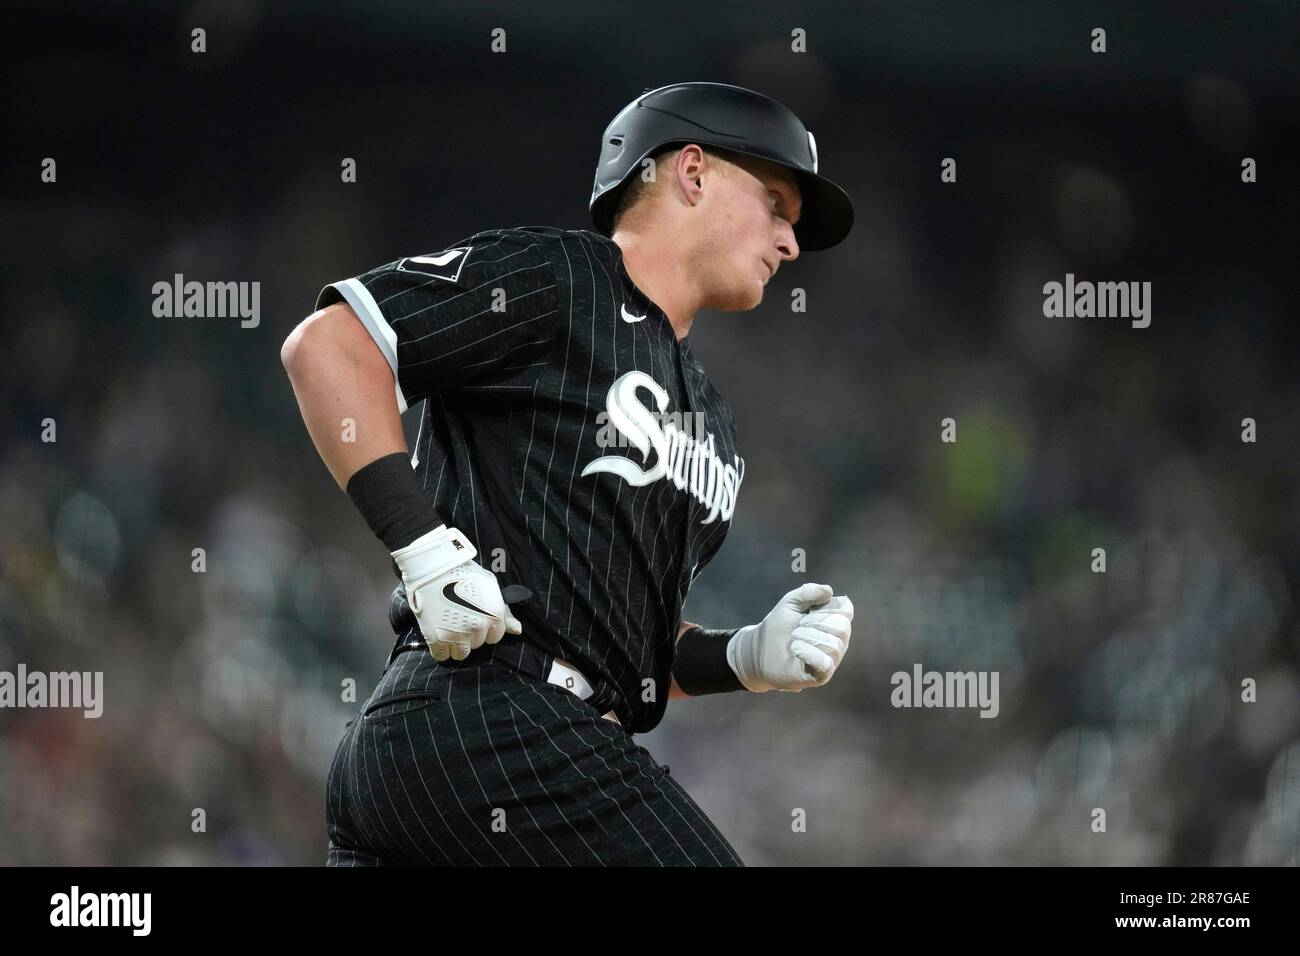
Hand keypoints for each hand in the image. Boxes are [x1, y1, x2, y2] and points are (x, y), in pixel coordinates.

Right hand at [390, 526, 522, 661]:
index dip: (485, 629)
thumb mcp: (489, 587)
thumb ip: (504, 611)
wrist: (432, 567)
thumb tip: (517, 630)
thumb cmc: (462, 573)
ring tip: (447, 626)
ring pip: (461, 653)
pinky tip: (437, 635)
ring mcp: (458, 635)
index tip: (474, 618)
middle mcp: (479, 628)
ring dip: (456, 644)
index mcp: (494, 615)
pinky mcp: (438, 640)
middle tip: (458, 618)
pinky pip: (443, 656)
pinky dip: (440, 649)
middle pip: (477, 644)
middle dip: (470, 635)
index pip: (494, 637)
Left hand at [726, 583, 853, 692]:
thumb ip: (808, 592)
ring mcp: (831, 659)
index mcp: (835, 621)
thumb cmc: (779, 625)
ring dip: (809, 637)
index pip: (846, 610)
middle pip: (842, 627)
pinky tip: (795, 648)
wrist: (760, 649)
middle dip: (817, 622)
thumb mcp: (791, 602)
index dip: (827, 607)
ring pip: (834, 646)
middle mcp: (838, 640)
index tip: (808, 610)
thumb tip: (829, 591)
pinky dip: (810, 653)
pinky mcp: (822, 675)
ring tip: (793, 638)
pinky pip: (826, 664)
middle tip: (798, 626)